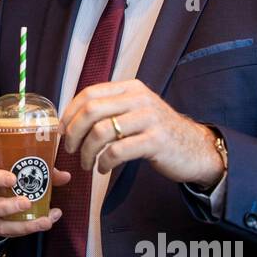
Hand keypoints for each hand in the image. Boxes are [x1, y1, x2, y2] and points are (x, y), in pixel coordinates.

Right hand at [0, 163, 71, 238]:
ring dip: (23, 225)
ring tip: (44, 221)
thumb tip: (65, 176)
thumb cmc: (11, 179)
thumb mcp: (20, 171)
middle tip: (27, 203)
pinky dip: (30, 229)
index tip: (13, 179)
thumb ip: (42, 172)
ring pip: (0, 225)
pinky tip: (47, 222)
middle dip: (8, 206)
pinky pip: (13, 233)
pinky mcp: (0, 229)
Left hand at [60, 79, 223, 185]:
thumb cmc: (156, 132)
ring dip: (87, 152)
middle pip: (91, 110)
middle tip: (70, 149)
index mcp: (130, 87)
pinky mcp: (155, 141)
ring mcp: (149, 118)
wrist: (195, 148)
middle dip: (73, 133)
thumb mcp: (135, 111)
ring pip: (101, 132)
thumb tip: (70, 120)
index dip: (69, 113)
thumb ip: (110, 109)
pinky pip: (118, 151)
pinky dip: (104, 163)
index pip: (89, 94)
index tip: (62, 131)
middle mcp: (139, 98)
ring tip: (86, 163)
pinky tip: (103, 169)